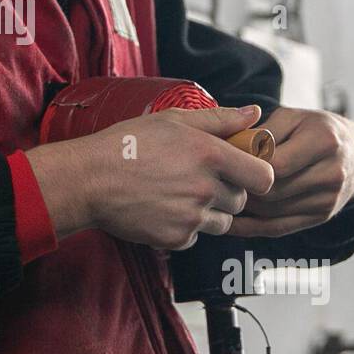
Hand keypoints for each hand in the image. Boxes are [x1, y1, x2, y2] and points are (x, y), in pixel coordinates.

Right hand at [25, 104, 273, 249]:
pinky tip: (162, 208)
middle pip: (241, 200)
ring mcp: (191, 217)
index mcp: (210, 155)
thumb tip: (255, 114)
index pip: (264, 177)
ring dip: (208, 212)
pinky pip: (196, 236)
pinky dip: (184, 227)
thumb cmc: (129, 144)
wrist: (89, 180)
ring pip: (222, 222)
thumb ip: (220, 119)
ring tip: (177, 194)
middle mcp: (205, 188)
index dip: (256, 175)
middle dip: (227, 192)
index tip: (242, 171)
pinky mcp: (176, 239)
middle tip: (196, 179)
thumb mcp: (174, 120)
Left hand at [227, 106, 353, 238]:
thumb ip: (262, 131)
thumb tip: (230, 148)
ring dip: (243, 208)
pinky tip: (229, 222)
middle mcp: (332, 174)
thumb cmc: (313, 129)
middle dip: (241, 187)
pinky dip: (250, 227)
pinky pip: (279, 228)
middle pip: (273, 191)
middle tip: (215, 182)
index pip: (276, 164)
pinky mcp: (322, 217)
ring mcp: (329, 200)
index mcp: (324, 142)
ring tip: (219, 197)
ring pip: (272, 212)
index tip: (224, 161)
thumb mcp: (291, 117)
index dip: (246, 165)